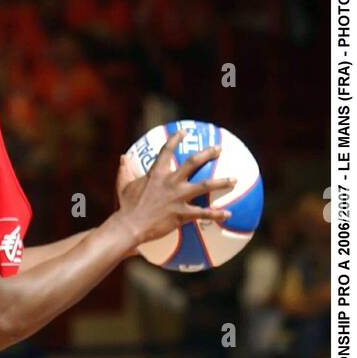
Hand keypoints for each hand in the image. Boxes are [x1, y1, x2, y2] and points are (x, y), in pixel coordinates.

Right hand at [116, 130, 235, 247]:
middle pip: (193, 163)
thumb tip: (122, 157)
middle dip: (208, 154)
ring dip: (221, 182)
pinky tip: (228, 214)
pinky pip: (203, 213)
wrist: (130, 226)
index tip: (184, 132)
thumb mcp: (123, 185)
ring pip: (204, 186)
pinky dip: (216, 213)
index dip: (176, 139)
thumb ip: (124, 170)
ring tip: (234, 180)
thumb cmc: (126, 206)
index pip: (167, 150)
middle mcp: (170, 182)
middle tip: (219, 149)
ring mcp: (177, 197)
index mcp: (156, 173)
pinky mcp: (181, 213)